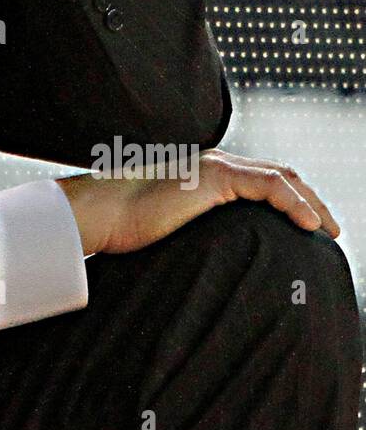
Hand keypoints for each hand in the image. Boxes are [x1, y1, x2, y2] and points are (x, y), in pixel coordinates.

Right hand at [57, 148, 339, 255]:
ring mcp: (215, 167)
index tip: (309, 227)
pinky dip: (294, 202)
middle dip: (310, 200)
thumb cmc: (124, 228)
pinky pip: (269, 185)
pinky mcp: (214, 176)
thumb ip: (195, 234)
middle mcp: (215, 164)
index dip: (290, 199)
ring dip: (311, 202)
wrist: (100, 212)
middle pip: (279, 175)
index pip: (261, 180)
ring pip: (281, 177)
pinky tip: (309, 224)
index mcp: (206, 174)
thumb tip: (212, 264)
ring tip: (327, 230)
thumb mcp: (170, 231)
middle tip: (329, 230)